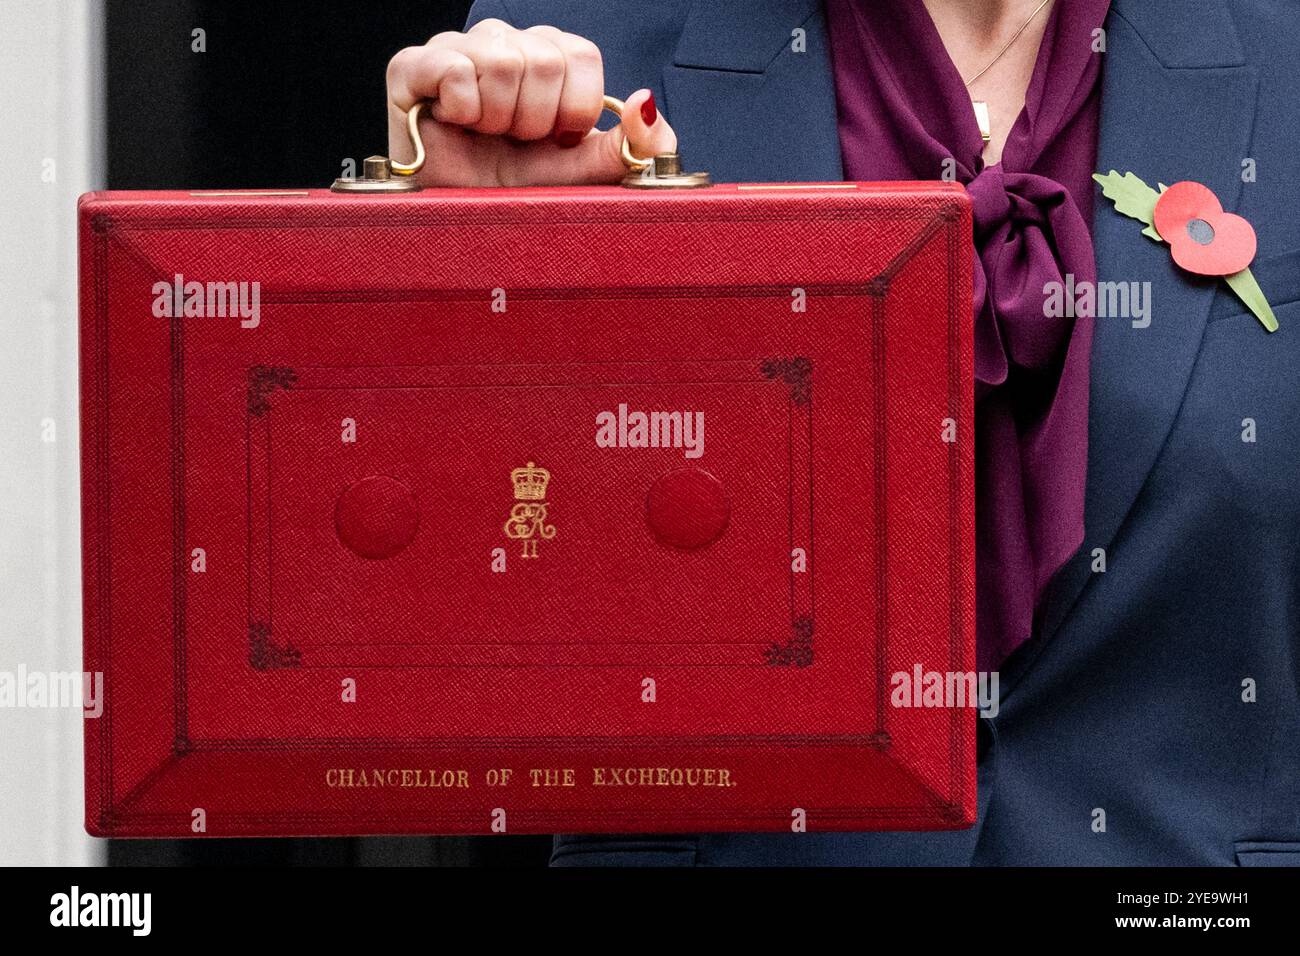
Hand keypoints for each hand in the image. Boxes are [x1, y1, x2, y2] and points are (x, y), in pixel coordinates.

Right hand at [386, 19, 676, 186]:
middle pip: (545, 58)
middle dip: (537, 120)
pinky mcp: (410, 67)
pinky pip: (454, 68)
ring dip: (499, 119)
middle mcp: (505, 44)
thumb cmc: (518, 197)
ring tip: (486, 138)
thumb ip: (630, 147)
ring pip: (503, 62)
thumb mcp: (586, 177)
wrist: (462, 228)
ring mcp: (457, 51)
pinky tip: (455, 126)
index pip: (581, 54)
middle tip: (516, 144)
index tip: (556, 141)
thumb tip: (649, 103)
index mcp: (548, 60)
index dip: (575, 108)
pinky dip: (462, 109)